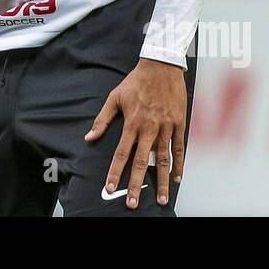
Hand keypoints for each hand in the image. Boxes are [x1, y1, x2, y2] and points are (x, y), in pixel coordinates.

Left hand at [85, 57, 186, 208]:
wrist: (160, 66)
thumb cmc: (136, 81)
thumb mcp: (114, 97)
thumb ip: (102, 120)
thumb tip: (89, 138)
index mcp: (132, 123)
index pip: (121, 153)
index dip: (115, 172)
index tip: (111, 187)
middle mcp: (149, 128)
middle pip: (142, 162)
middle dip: (137, 184)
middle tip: (134, 202)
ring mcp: (166, 127)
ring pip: (163, 159)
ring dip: (163, 181)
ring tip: (163, 199)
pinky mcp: (178, 123)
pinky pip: (179, 147)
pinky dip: (179, 164)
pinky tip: (177, 177)